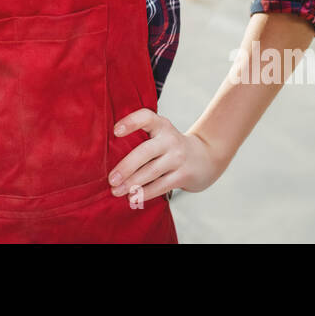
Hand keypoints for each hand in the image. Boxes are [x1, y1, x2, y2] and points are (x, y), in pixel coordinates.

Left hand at [108, 110, 230, 201]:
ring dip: (132, 183)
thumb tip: (108, 155)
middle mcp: (170, 139)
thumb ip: (141, 137)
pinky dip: (145, 193)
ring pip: (151, 172)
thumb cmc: (171, 146)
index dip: (131, 122)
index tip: (115, 131)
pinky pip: (161, 186)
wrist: (206, 157)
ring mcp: (178, 158)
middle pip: (145, 152)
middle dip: (126, 167)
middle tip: (111, 179)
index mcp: (161, 125)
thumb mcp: (161, 133)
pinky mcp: (183, 175)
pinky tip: (133, 197)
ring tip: (116, 191)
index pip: (146, 117)